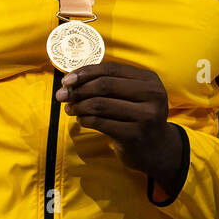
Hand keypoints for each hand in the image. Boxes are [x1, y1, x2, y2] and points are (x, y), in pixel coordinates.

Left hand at [56, 62, 185, 193]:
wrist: (157, 150)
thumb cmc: (137, 117)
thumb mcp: (132, 96)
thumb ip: (109, 83)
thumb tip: (71, 79)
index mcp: (149, 80)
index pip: (111, 69)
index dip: (85, 72)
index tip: (66, 79)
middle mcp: (152, 95)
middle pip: (105, 85)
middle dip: (78, 89)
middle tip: (61, 95)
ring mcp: (145, 116)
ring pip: (100, 104)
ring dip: (79, 105)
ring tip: (70, 109)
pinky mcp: (135, 135)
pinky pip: (100, 122)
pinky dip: (85, 119)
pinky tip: (81, 120)